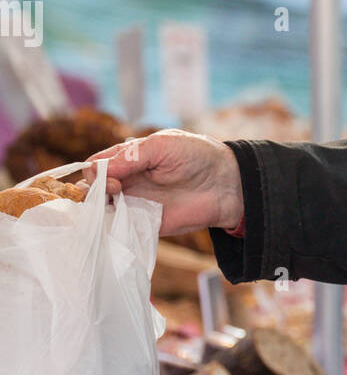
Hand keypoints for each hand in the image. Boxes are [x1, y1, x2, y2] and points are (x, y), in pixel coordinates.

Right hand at [83, 130, 243, 236]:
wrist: (226, 184)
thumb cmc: (197, 156)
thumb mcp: (162, 145)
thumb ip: (130, 156)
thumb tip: (99, 169)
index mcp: (128, 158)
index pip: (96, 165)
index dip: (94, 171)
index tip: (111, 176)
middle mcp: (127, 181)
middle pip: (92, 188)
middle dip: (92, 191)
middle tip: (115, 190)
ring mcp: (134, 204)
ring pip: (101, 210)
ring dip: (98, 210)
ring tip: (116, 204)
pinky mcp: (144, 224)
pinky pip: (119, 229)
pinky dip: (111, 228)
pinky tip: (115, 224)